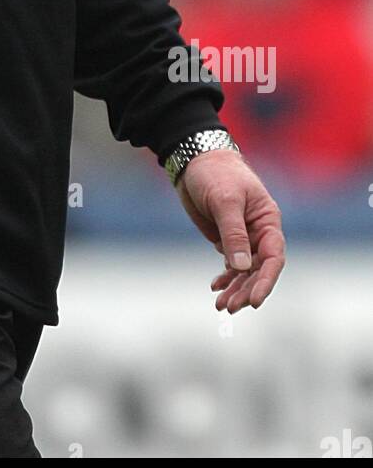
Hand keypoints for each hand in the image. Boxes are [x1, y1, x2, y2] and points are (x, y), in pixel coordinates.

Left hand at [175, 150, 284, 312]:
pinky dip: (225, 277)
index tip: (255, 301)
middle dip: (246, 290)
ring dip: (235, 288)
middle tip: (230, 307)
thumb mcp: (225, 200)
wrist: (194, 160)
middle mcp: (259, 231)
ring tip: (221, 306)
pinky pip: (231, 263)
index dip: (265, 281)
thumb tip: (242, 266)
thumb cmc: (216, 173)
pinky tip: (216, 287)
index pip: (273, 257)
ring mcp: (243, 236)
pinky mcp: (226, 237)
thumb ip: (234, 233)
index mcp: (267, 220)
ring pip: (244, 270)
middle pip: (258, 269)